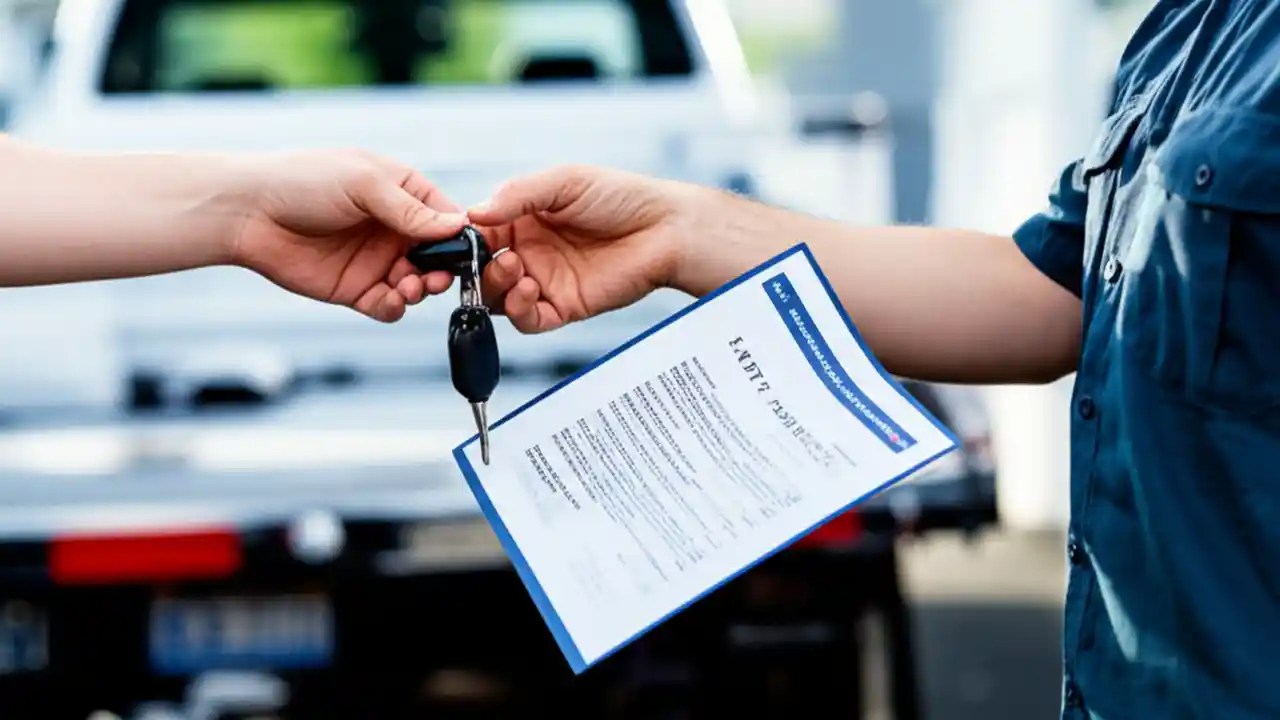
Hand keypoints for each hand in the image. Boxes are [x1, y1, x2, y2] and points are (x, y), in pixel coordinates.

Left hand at [232, 150, 465, 321]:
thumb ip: (410, 209)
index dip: (459, 236)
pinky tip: (389, 300)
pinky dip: (395, 307)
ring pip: (417, 284)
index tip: (466, 252)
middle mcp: (393, 228)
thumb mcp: (364, 184)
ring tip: (409, 287)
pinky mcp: (356, 288)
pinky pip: (388, 305)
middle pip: (438, 256)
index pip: (446, 217)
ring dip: (421, 289)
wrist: (248, 212)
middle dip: (444, 269)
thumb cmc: (303, 181)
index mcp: (401, 193)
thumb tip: (456, 226)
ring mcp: (376, 260)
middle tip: (436, 277)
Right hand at [468, 165, 692, 332]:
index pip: (480, 234)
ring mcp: (545, 281)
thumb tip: (474, 213)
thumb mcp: (564, 181)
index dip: (464, 239)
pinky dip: (517, 310)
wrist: (665, 228)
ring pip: (498, 298)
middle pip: (483, 271)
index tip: (456, 239)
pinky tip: (525, 289)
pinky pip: (528, 319)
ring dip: (495, 287)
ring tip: (513, 269)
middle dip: (476, 268)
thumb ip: (518, 195)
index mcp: (524, 219)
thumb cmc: (621, 197)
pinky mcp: (564, 307)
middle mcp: (530, 252)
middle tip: (490, 258)